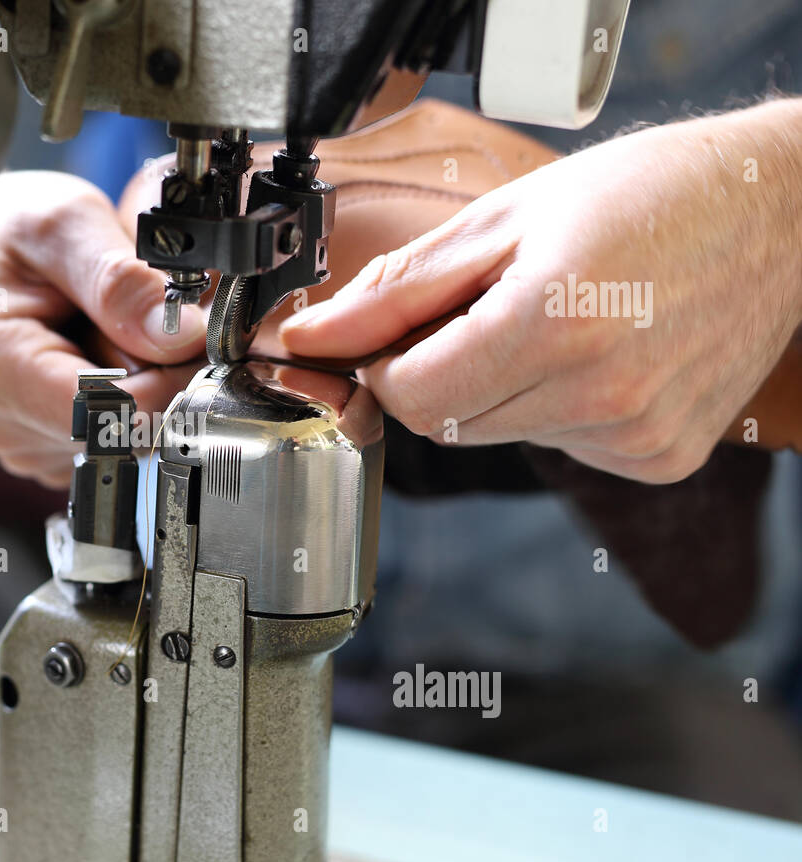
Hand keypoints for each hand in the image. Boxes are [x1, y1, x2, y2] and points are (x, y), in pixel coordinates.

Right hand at [0, 171, 205, 487]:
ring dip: (143, 380)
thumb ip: (120, 278)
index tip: (186, 328)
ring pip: (127, 434)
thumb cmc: (2, 240)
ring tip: (109, 327)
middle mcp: (0, 420)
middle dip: (158, 370)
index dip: (168, 374)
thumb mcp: (61, 221)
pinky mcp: (45, 453)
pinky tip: (98, 356)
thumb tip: (181, 337)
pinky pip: (112, 437)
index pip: (110, 412)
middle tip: (145, 311)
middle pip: (126, 426)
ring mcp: (22, 445)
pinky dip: (125, 396)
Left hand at [280, 100, 801, 482]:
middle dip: (440, 373)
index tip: (400, 333)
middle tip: (482, 310)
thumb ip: (397, 288)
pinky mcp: (658, 458)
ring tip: (554, 322)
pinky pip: (560, 446)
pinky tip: (594, 356)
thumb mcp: (504, 218)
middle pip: (448, 424)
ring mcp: (634, 435)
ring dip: (498, 390)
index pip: (410, 399)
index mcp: (553, 322)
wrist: (777, 214)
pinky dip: (553, 408)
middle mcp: (600, 394)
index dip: (387, 367)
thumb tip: (314, 334)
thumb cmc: (647, 194)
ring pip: (501, 436)